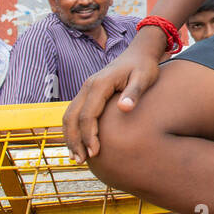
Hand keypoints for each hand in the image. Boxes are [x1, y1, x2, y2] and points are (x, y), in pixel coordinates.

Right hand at [63, 30, 165, 162]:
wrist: (139, 53)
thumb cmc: (145, 67)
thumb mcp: (144, 78)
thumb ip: (134, 93)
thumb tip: (124, 108)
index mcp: (99, 84)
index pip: (87, 115)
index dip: (89, 136)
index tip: (95, 153)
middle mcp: (88, 86)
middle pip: (72, 117)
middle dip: (74, 141)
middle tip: (81, 161)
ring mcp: (86, 89)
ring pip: (69, 116)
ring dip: (70, 137)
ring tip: (77, 158)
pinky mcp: (88, 93)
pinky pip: (74, 113)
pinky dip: (73, 129)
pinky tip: (79, 143)